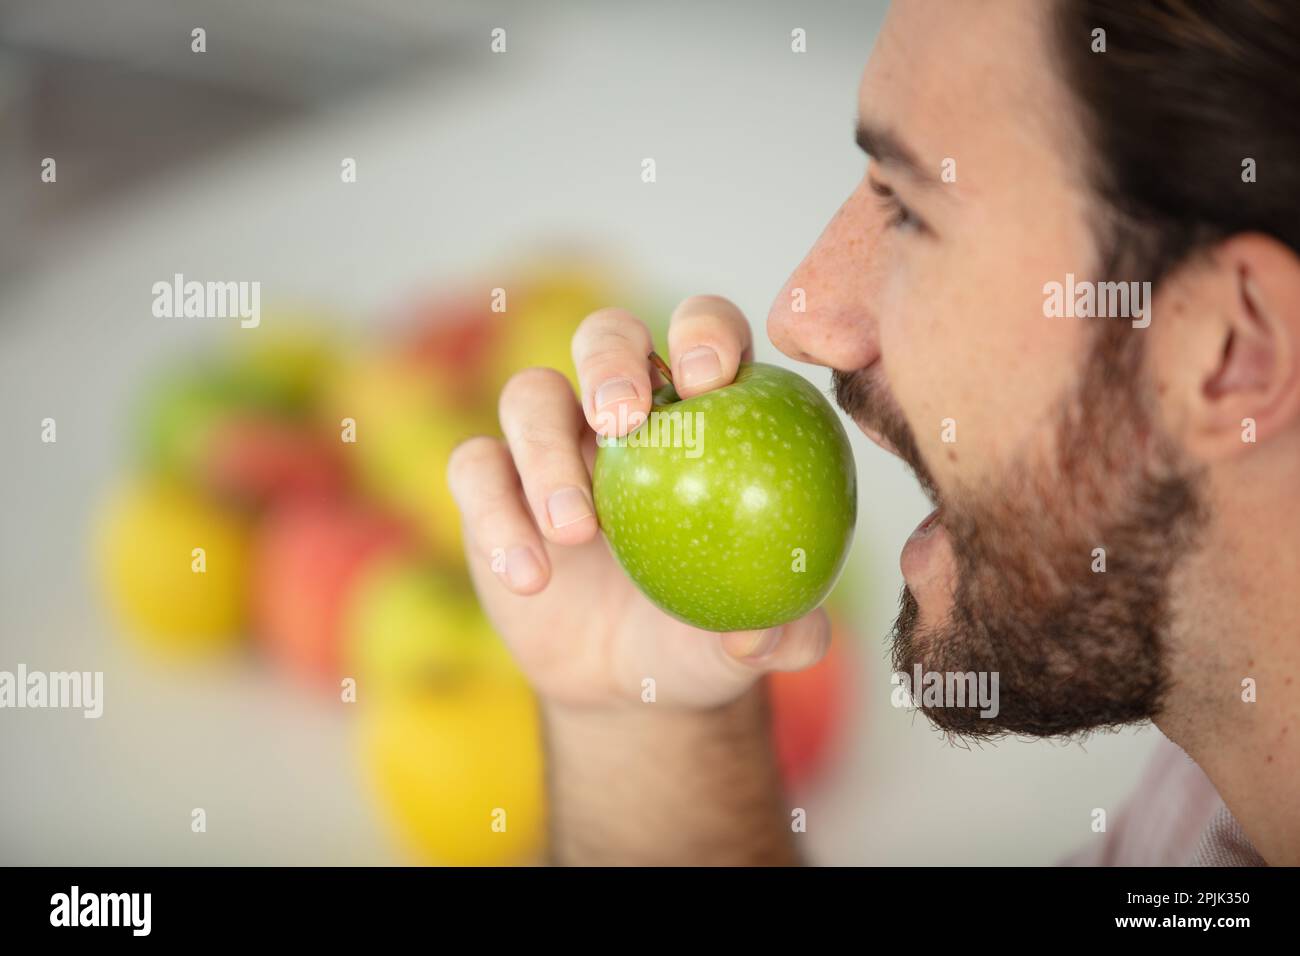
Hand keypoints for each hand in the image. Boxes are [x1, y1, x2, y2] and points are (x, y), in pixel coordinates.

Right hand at [447, 295, 831, 711]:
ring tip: (575, 532)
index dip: (705, 332)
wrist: (625, 683)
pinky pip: (475, 469)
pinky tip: (529, 577)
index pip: (706, 333)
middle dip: (610, 359)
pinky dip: (494, 514)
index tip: (708, 381)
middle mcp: (622, 411)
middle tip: (621, 421)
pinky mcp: (492, 485)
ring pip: (529, 394)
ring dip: (547, 451)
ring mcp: (550, 442)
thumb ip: (781, 639)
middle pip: (607, 335)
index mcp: (701, 412)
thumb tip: (767, 634)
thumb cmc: (702, 637)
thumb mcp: (753, 646)